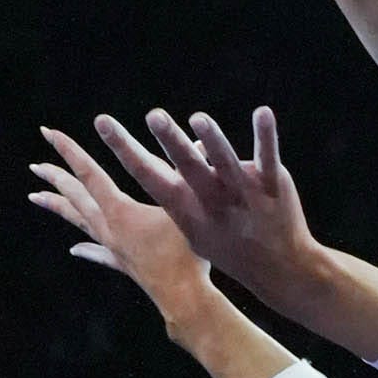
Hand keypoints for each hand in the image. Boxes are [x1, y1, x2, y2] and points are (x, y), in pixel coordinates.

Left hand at [30, 125, 214, 323]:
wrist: (185, 299)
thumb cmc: (187, 253)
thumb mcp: (185, 206)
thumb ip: (186, 174)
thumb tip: (203, 142)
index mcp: (119, 211)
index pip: (89, 173)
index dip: (69, 151)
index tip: (48, 134)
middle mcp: (109, 229)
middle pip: (75, 198)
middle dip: (55, 178)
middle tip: (35, 164)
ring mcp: (113, 248)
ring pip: (79, 222)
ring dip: (58, 207)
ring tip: (36, 197)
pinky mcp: (124, 264)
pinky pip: (97, 253)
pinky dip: (85, 248)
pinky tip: (73, 249)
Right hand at [93, 104, 316, 303]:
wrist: (276, 266)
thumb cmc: (227, 243)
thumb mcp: (195, 222)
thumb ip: (182, 186)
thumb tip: (182, 149)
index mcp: (184, 206)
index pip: (147, 173)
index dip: (123, 147)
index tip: (101, 121)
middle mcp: (210, 200)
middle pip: (186, 166)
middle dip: (170, 140)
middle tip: (153, 116)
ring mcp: (242, 194)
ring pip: (225, 162)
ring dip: (212, 140)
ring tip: (199, 119)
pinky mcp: (272, 187)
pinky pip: (268, 157)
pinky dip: (265, 135)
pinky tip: (262, 112)